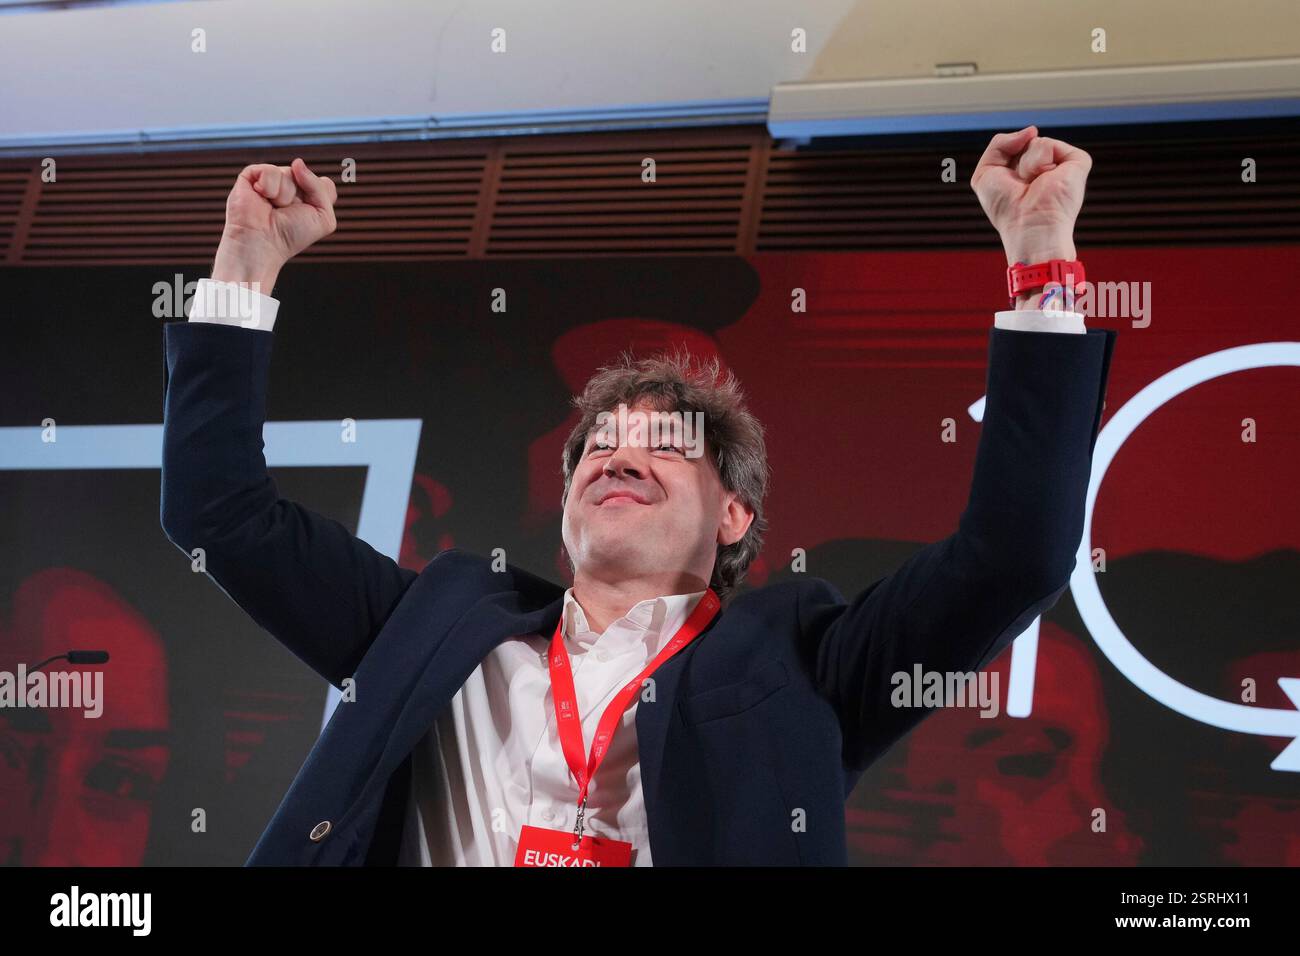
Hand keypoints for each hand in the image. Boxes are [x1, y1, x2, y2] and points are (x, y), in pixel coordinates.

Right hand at [211, 158, 337, 291]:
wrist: (263, 243)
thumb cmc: (291, 236)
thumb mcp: (324, 217)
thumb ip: (322, 189)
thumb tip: (297, 163)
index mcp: (307, 199)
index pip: (323, 183)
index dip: (320, 195)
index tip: (309, 212)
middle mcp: (290, 189)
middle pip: (307, 175)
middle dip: (302, 196)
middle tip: (288, 212)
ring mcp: (271, 182)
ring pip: (289, 172)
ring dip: (285, 195)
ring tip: (273, 208)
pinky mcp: (251, 177)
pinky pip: (269, 170)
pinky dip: (269, 187)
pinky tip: (262, 198)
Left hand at [971, 126, 1091, 264]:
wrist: (1027, 225)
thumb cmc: (1006, 208)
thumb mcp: (986, 173)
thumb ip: (999, 144)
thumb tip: (1032, 131)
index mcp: (1027, 171)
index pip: (1014, 146)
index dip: (1004, 160)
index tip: (1008, 184)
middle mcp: (1047, 166)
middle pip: (1023, 141)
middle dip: (1015, 161)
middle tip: (1022, 186)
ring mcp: (1062, 164)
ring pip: (1036, 142)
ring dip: (1027, 165)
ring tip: (1035, 184)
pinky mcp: (1077, 163)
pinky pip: (1050, 144)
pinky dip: (1041, 161)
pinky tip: (1047, 179)